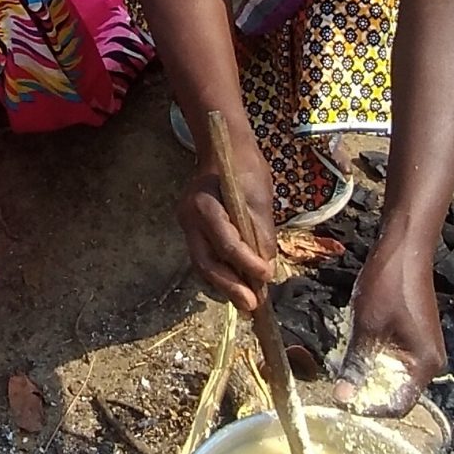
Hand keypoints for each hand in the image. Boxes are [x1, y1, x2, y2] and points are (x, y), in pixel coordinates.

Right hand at [177, 120, 275, 312]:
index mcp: (205, 205)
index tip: (267, 277)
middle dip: (231, 287)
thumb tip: (266, 266)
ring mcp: (187, 225)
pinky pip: (205, 256)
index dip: (248, 264)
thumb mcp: (260, 197)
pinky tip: (237, 283)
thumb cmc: (244, 168)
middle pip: (207, 262)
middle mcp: (189, 218)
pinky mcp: (192, 230)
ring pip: (203, 264)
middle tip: (252, 306)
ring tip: (247, 302)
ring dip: (225, 285)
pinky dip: (221, 272)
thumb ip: (261, 232)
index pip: (227, 244)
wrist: (223, 148)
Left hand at [333, 234, 445, 416]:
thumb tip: (342, 398)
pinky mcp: (414, 336)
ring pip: (391, 373)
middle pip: (395, 391)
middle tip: (337, 379)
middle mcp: (429, 362)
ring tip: (342, 360)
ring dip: (366, 371)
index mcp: (425, 365)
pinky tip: (353, 343)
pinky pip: (393, 358)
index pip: (397, 406)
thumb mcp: (367, 327)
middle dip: (365, 388)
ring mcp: (422, 348)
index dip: (367, 407)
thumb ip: (356, 365)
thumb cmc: (389, 285)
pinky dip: (373, 355)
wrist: (404, 248)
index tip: (341, 399)